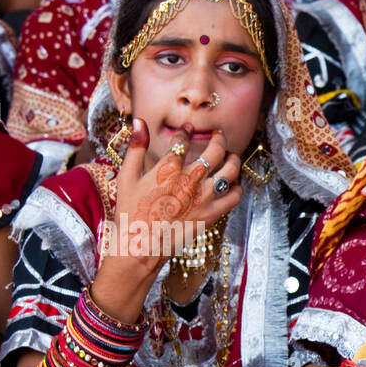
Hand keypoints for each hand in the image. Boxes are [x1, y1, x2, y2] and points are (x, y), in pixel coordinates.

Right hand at [96, 121, 242, 319]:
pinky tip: (232, 184)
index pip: (183, 140)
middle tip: (219, 135)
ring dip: (234, 159)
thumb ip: (135, 147)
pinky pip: (235, 196)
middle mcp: (190, 180)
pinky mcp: (212, 214)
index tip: (189, 128)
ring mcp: (204, 198)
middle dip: (219, 138)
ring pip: (231, 170)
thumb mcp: (127, 176)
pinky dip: (238, 187)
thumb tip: (138, 121)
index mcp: (168, 168)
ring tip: (231, 156)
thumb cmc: (131, 211)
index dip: (187, 131)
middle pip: (215, 150)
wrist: (141, 245)